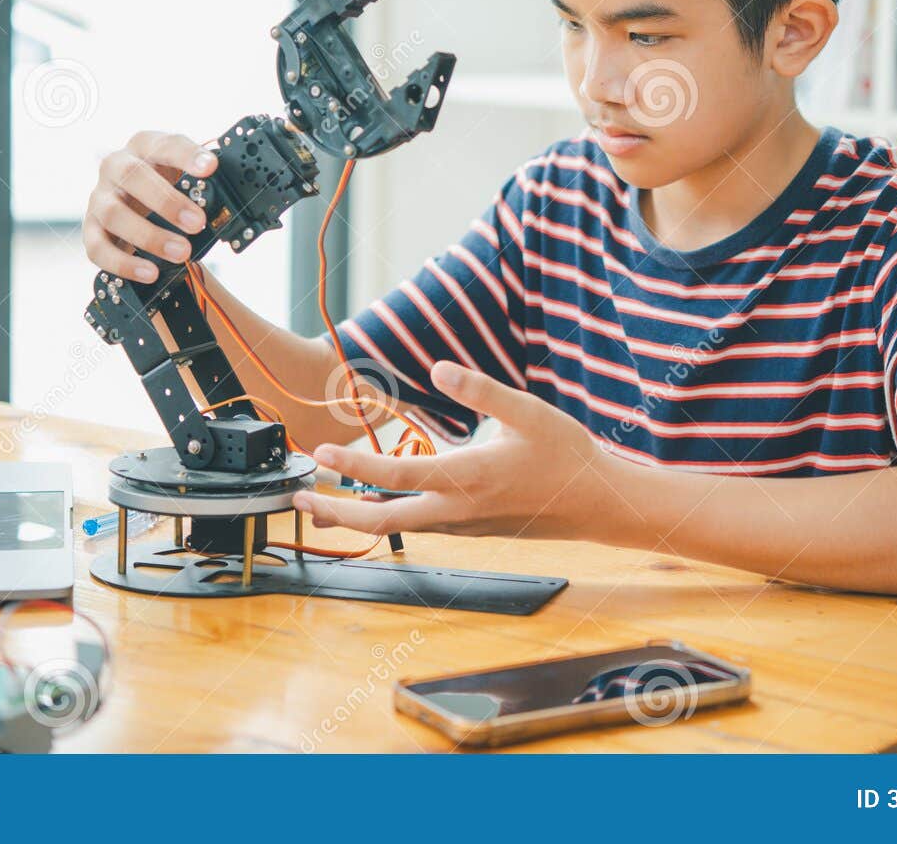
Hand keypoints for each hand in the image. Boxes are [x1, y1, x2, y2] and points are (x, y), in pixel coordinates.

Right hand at [83, 131, 216, 282]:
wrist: (137, 206)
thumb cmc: (166, 187)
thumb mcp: (183, 176)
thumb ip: (201, 182)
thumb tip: (230, 197)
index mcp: (143, 147)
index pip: (163, 144)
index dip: (186, 155)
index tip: (210, 167)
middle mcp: (115, 168)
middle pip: (132, 176)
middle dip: (167, 201)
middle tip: (198, 222)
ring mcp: (99, 198)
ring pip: (114, 214)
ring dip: (149, 236)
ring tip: (181, 252)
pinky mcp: (90, 229)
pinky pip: (98, 248)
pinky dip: (124, 263)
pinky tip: (150, 272)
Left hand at [291, 360, 638, 540]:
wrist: (598, 504)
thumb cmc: (566, 455)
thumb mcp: (527, 411)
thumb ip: (479, 390)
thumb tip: (438, 368)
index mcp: (466, 478)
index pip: (394, 476)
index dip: (351, 467)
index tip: (319, 456)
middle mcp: (457, 510)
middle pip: (381, 521)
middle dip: (334, 514)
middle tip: (298, 502)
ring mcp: (462, 525)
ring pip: (397, 528)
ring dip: (356, 518)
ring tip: (323, 506)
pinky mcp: (470, 529)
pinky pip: (418, 527)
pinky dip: (387, 517)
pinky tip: (379, 503)